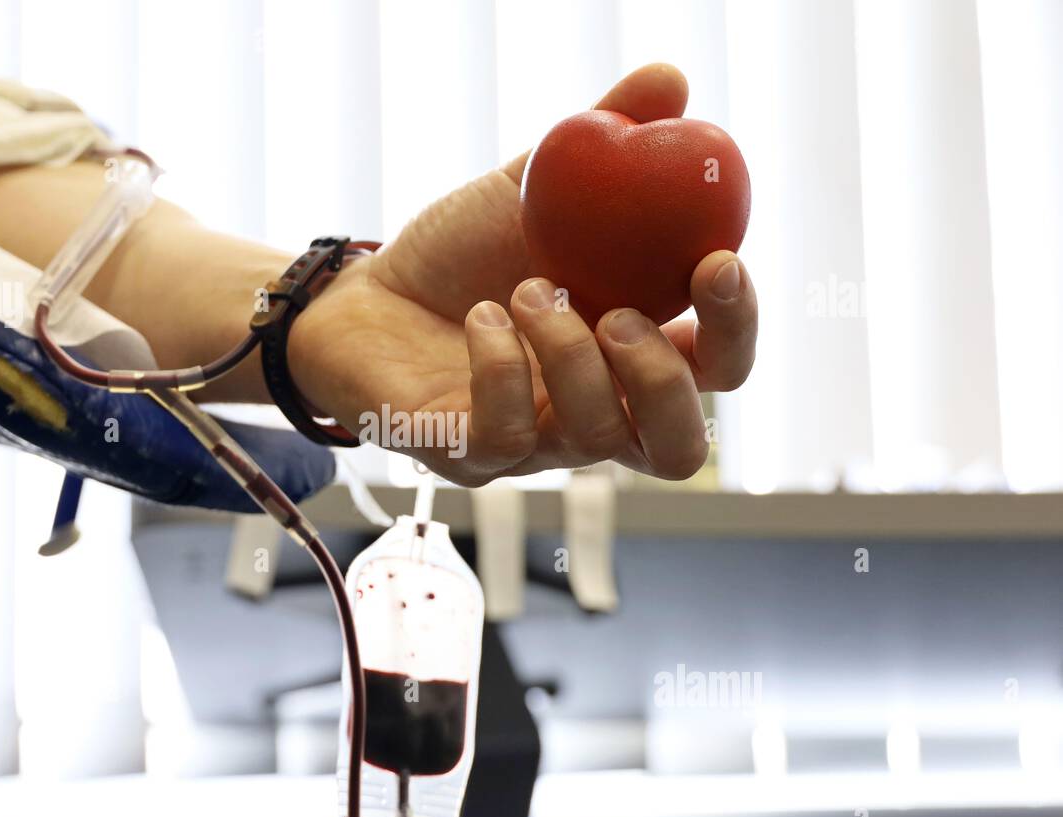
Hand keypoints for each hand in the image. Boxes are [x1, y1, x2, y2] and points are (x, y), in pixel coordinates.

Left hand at [289, 63, 757, 486]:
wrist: (361, 293)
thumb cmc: (458, 254)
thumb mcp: (534, 190)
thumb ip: (603, 146)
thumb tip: (669, 81)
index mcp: (631, 355)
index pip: (718, 371)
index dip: (735, 328)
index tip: (715, 260)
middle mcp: (595, 413)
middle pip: (676, 449)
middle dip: (663, 379)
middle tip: (618, 312)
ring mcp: (534, 445)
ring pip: (595, 437)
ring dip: (569, 352)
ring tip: (526, 288)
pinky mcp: (468, 455)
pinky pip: (507, 435)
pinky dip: (500, 366)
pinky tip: (481, 316)